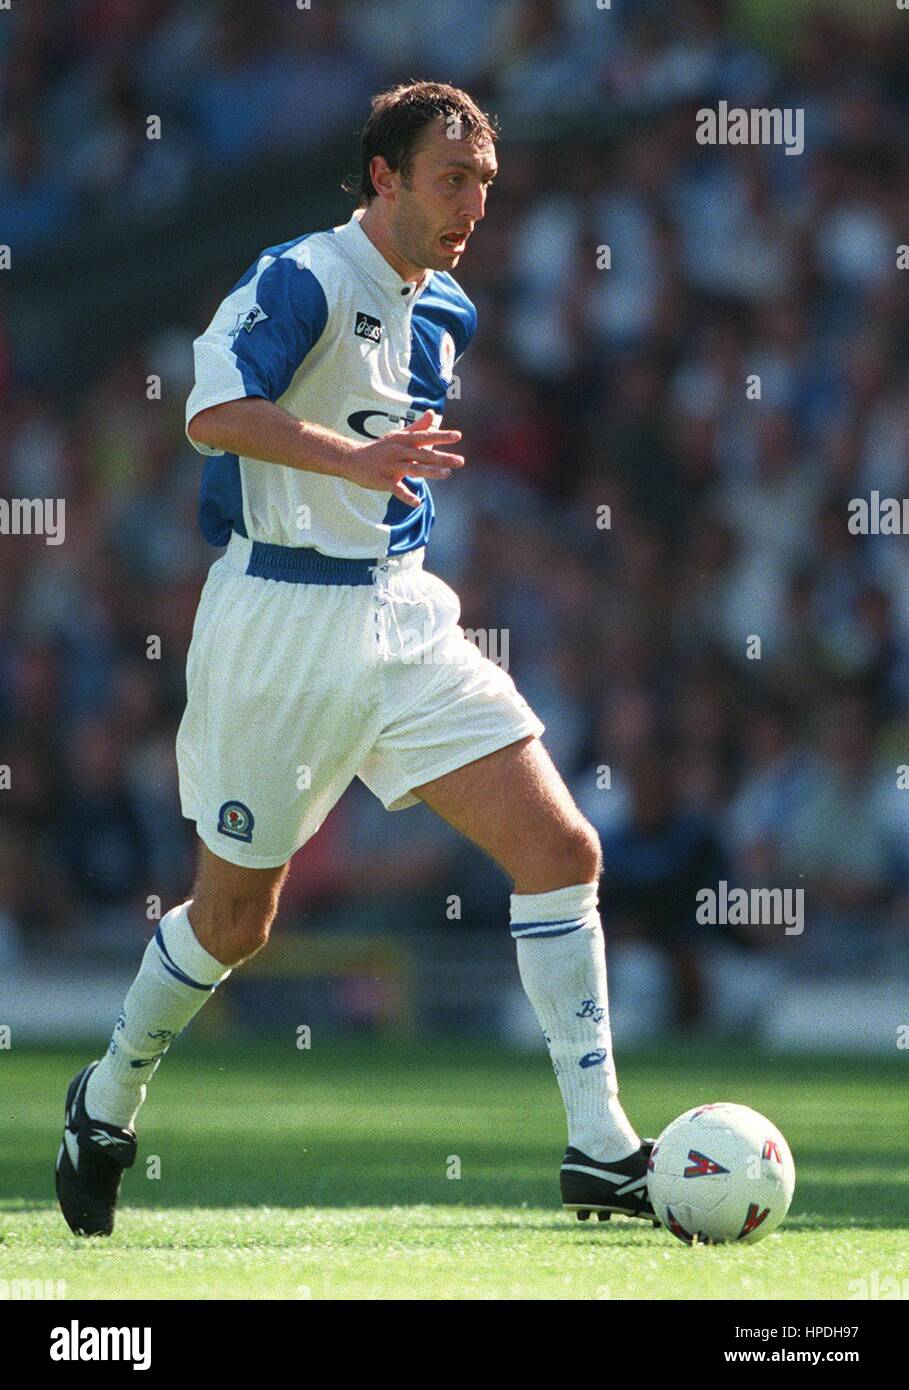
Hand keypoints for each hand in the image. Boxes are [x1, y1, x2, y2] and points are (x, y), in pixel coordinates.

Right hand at [341, 410, 463, 505]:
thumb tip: (433, 414)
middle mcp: (399, 451)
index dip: (441, 436)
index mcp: (403, 440)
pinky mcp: (383, 481)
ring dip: (431, 472)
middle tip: (460, 461)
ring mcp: (391, 466)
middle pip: (424, 454)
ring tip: (447, 474)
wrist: (353, 459)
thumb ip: (418, 427)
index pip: (426, 437)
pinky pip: (397, 489)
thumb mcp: (398, 435)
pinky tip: (418, 502)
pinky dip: (407, 496)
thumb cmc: (380, 448)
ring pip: (414, 469)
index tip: (458, 436)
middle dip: (442, 457)